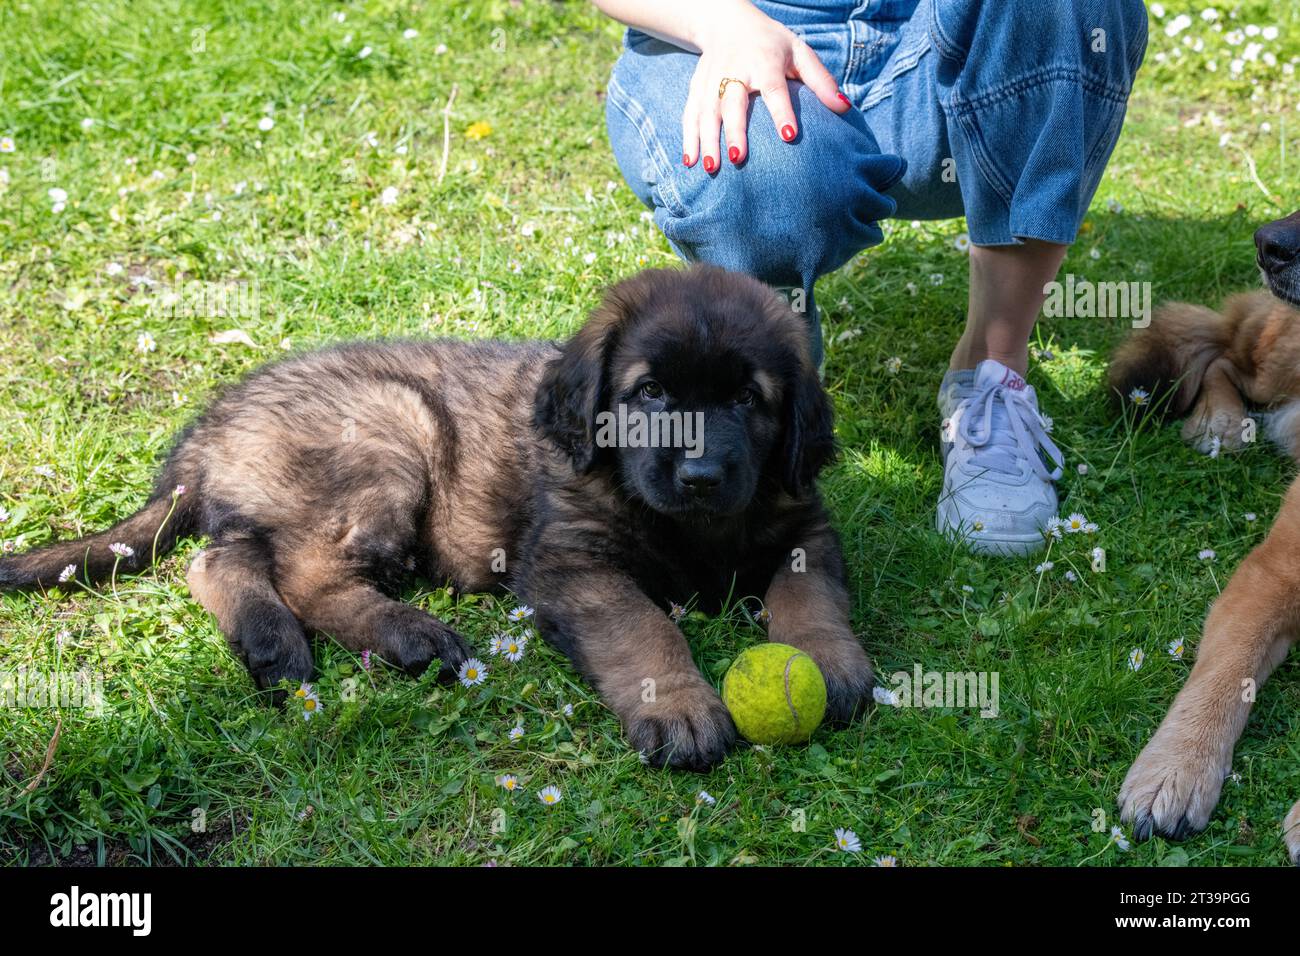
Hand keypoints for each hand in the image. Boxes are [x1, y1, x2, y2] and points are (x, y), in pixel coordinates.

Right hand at [684, 0, 850, 170]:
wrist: (725, 20)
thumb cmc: (771, 43)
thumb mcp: (799, 52)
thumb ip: (820, 80)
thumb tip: (844, 109)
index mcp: (764, 61)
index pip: (774, 88)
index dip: (781, 112)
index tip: (789, 136)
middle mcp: (735, 70)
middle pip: (733, 103)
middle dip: (734, 131)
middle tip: (739, 158)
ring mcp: (712, 80)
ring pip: (707, 112)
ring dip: (707, 140)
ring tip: (711, 168)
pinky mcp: (696, 88)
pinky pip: (690, 114)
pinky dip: (688, 138)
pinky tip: (690, 161)